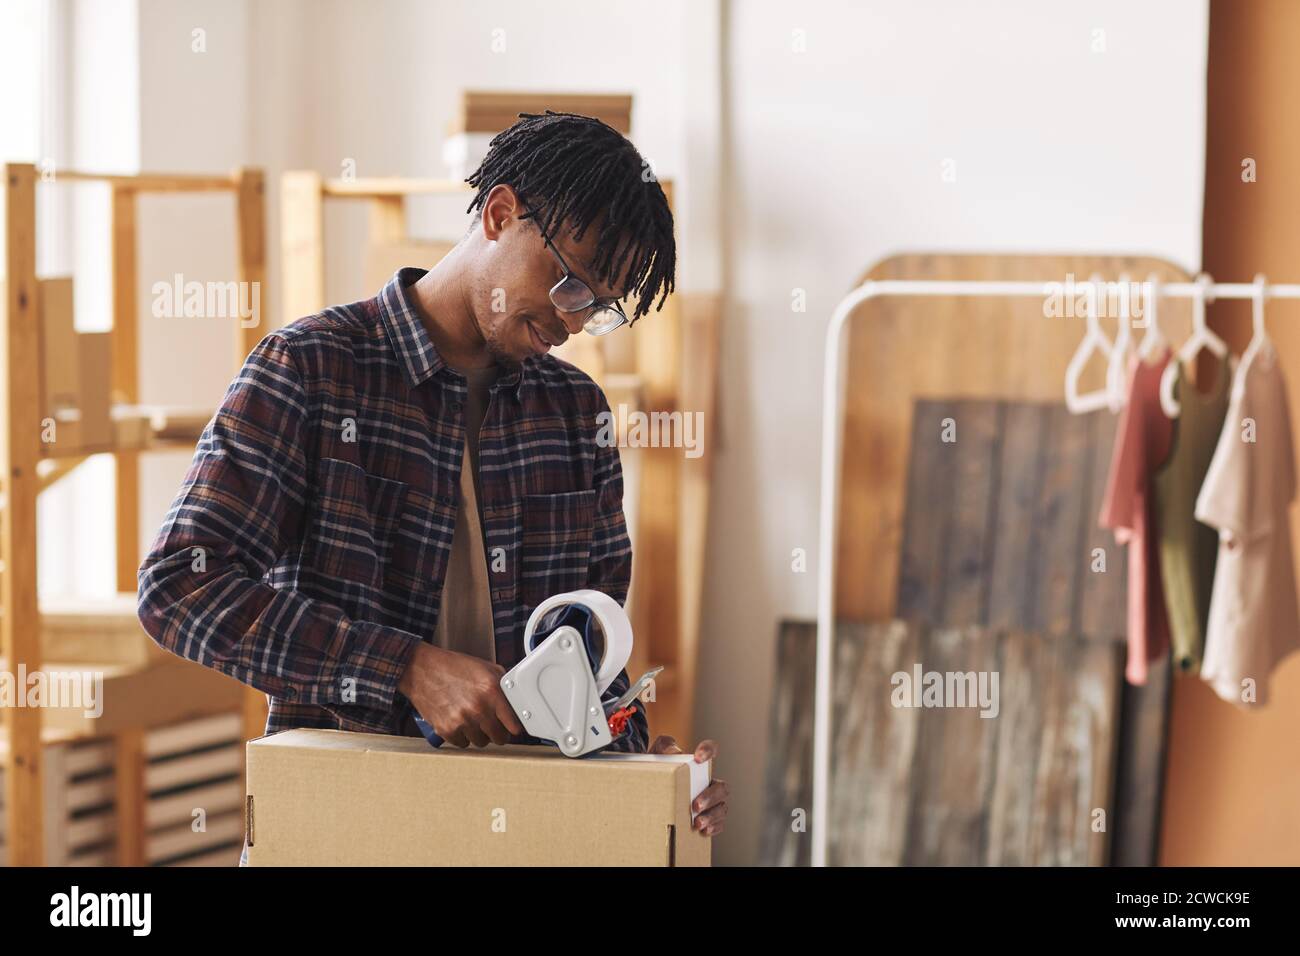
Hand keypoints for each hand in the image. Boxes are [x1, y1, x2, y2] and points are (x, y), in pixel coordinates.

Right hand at [398, 643, 523, 747]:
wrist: (421, 670)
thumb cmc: (453, 667)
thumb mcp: (485, 668)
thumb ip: (503, 685)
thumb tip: (515, 703)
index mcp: (491, 691)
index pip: (514, 724)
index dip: (514, 726)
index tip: (512, 727)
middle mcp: (478, 708)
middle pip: (500, 737)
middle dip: (498, 731)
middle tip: (492, 723)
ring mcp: (462, 721)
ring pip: (481, 742)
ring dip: (479, 734)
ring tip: (472, 718)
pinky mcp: (446, 729)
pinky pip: (463, 744)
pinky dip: (462, 736)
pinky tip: (459, 722)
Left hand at [649, 735, 728, 836]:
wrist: (649, 789)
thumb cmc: (658, 770)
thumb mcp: (657, 756)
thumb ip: (665, 747)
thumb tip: (676, 752)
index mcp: (698, 764)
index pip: (710, 749)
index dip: (708, 751)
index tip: (697, 759)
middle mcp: (709, 782)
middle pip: (721, 787)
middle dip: (710, 797)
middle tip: (695, 806)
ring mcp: (712, 801)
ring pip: (722, 807)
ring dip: (711, 816)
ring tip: (697, 823)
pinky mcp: (710, 817)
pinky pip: (719, 823)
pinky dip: (713, 827)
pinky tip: (703, 831)